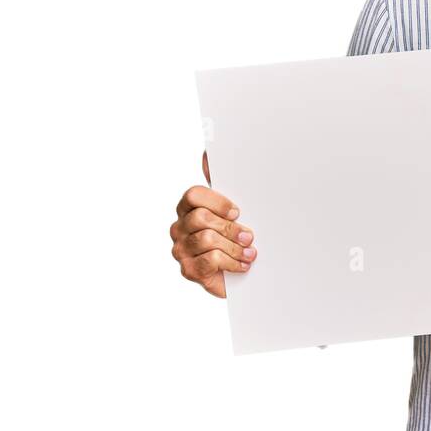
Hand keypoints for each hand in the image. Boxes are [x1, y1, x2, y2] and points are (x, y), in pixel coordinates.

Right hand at [170, 149, 255, 297]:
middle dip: (230, 228)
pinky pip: (210, 261)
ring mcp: (181, 249)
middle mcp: (180, 227)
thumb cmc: (238, 238)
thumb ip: (227, 184)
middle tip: (249, 236)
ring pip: (207, 239)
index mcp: (189, 207)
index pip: (193, 194)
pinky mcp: (188, 270)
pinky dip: (232, 263)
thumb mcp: (238, 211)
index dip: (217, 202)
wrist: (242, 275)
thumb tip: (208, 155)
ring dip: (235, 247)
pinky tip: (242, 265)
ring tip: (249, 253)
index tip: (238, 212)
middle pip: (201, 217)